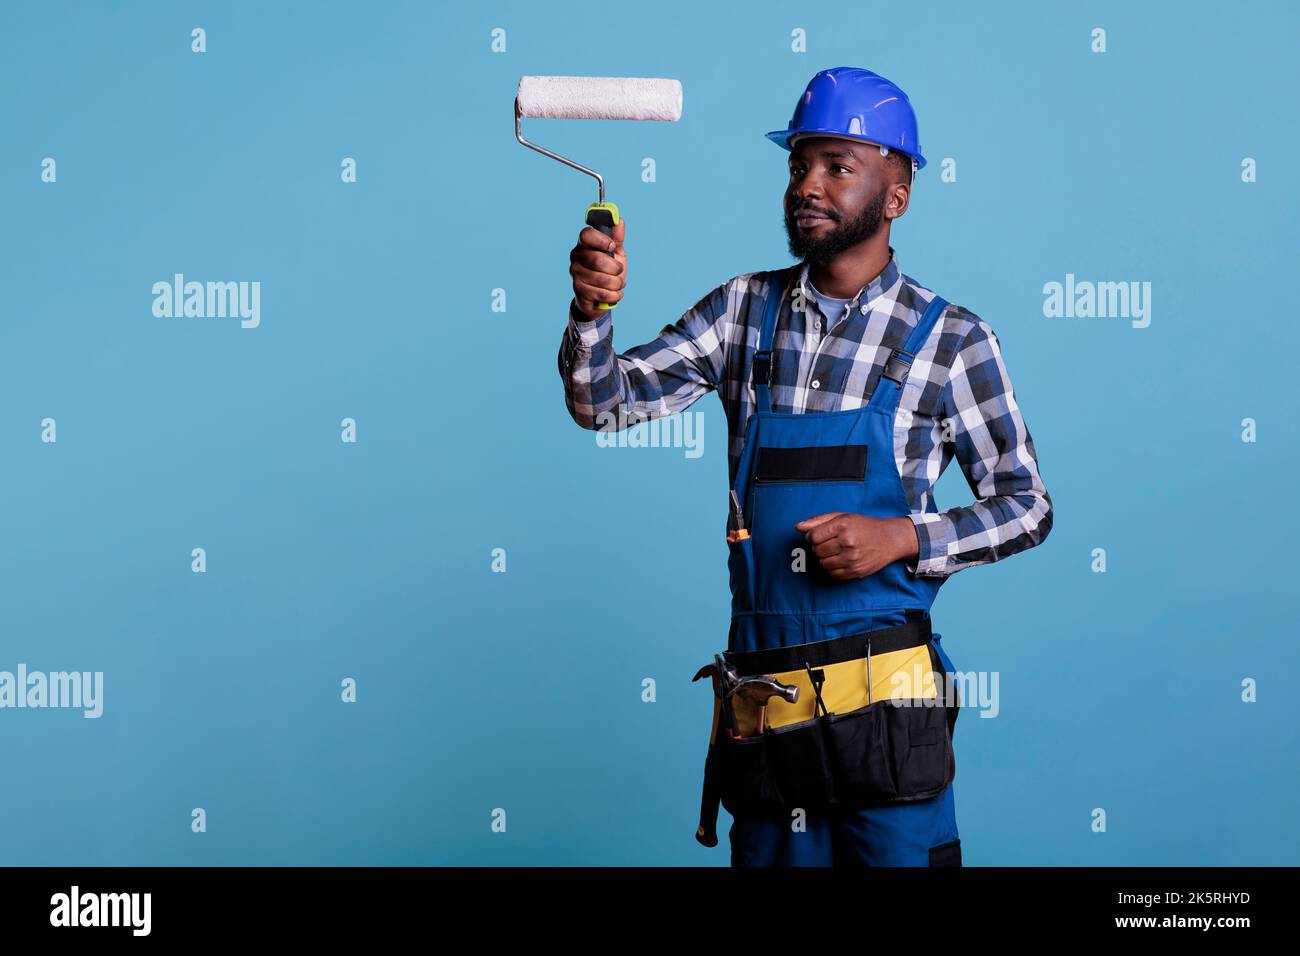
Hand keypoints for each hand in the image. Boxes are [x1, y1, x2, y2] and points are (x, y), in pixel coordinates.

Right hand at [569, 217, 626, 318]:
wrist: (600, 296)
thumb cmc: (608, 271)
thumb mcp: (616, 253)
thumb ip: (617, 237)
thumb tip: (619, 220)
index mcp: (585, 243)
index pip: (586, 235)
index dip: (601, 240)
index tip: (612, 246)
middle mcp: (576, 256)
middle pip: (596, 260)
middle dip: (614, 268)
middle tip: (619, 270)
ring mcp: (575, 273)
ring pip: (601, 279)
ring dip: (616, 283)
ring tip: (617, 284)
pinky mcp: (578, 290)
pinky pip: (601, 293)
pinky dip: (613, 295)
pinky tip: (613, 293)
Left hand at [793, 513, 918, 579]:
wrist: (889, 540)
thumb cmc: (864, 526)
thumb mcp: (842, 517)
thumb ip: (818, 521)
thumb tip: (797, 527)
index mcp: (843, 525)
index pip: (812, 537)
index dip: (812, 536)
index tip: (820, 535)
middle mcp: (848, 542)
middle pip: (817, 551)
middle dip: (820, 547)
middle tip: (832, 542)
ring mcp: (852, 558)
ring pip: (823, 563)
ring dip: (826, 558)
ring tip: (838, 551)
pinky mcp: (856, 571)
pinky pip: (833, 574)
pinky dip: (834, 568)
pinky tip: (843, 559)